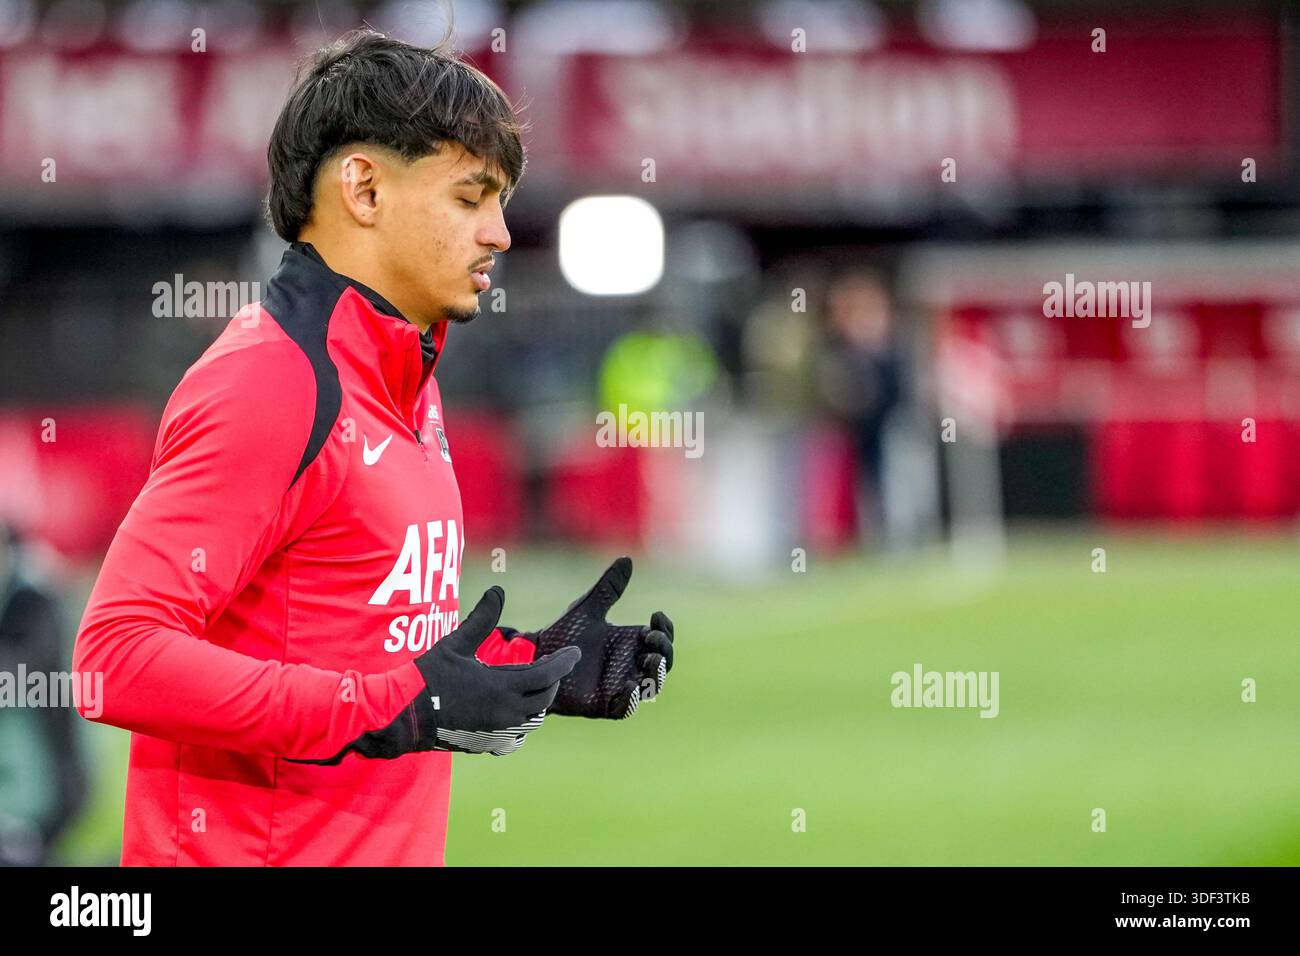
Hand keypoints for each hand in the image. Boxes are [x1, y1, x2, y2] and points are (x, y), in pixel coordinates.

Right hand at [290, 587, 580, 763]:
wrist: (403, 715)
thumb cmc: (428, 676)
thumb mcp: (456, 643)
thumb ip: (481, 618)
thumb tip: (498, 590)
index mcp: (500, 687)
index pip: (547, 675)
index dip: (564, 662)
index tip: (574, 652)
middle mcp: (504, 711)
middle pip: (545, 697)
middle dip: (554, 679)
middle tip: (556, 663)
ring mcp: (496, 728)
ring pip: (533, 715)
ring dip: (540, 697)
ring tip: (538, 680)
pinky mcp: (487, 738)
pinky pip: (517, 728)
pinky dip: (524, 714)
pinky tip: (517, 702)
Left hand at [510, 557, 673, 719]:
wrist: (537, 657)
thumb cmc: (564, 633)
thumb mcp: (588, 608)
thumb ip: (608, 588)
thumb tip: (626, 559)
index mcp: (631, 642)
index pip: (660, 638)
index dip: (665, 629)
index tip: (656, 616)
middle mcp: (631, 664)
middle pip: (663, 662)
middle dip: (664, 651)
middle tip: (652, 638)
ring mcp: (621, 685)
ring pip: (651, 686)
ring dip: (656, 674)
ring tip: (650, 660)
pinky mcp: (606, 704)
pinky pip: (627, 707)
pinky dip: (632, 699)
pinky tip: (630, 685)